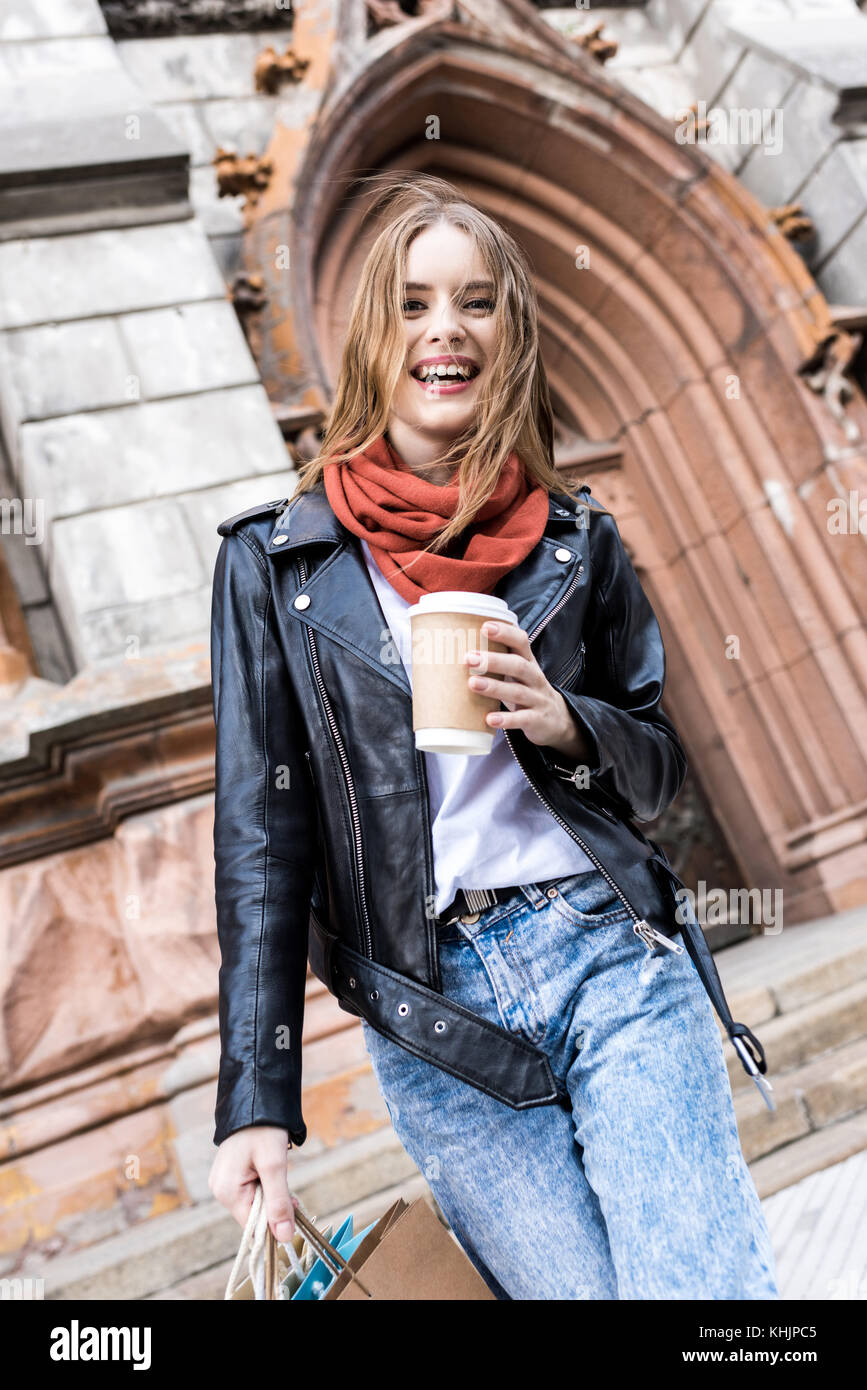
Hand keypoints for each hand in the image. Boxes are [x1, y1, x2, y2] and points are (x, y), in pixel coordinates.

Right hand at [208, 1125, 298, 1240]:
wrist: (256, 1097)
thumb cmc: (263, 1129)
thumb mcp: (274, 1166)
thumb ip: (278, 1202)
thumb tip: (284, 1238)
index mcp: (226, 1191)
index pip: (252, 1227)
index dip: (274, 1224)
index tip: (293, 1210)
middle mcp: (220, 1190)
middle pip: (253, 1216)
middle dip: (274, 1207)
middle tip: (291, 1191)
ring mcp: (223, 1182)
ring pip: (254, 1203)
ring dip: (271, 1196)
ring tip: (280, 1174)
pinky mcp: (230, 1174)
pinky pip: (250, 1191)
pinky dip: (265, 1186)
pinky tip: (270, 1171)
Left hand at [463, 621, 588, 759]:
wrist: (558, 719)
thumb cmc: (526, 690)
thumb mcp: (518, 673)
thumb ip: (498, 660)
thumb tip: (458, 648)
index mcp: (528, 662)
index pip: (521, 642)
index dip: (505, 633)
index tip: (485, 626)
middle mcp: (535, 678)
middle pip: (518, 665)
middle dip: (494, 661)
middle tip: (469, 658)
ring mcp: (537, 699)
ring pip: (517, 692)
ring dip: (494, 687)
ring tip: (472, 684)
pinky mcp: (537, 720)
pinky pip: (522, 719)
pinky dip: (506, 720)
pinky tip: (489, 719)